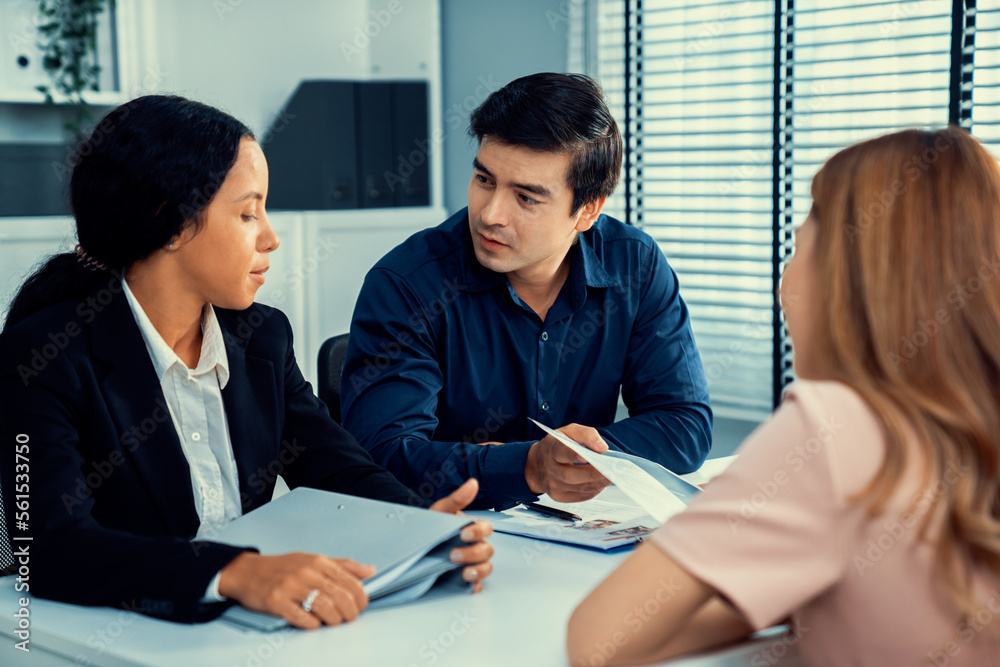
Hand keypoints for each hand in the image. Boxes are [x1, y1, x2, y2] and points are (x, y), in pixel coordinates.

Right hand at [218, 552, 373, 629]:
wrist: (247, 572)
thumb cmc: (283, 567)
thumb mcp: (313, 560)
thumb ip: (342, 566)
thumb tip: (369, 571)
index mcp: (318, 561)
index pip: (350, 580)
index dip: (360, 596)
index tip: (361, 605)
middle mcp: (306, 572)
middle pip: (340, 595)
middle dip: (351, 611)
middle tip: (350, 617)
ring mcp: (290, 587)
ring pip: (325, 607)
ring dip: (334, 619)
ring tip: (334, 621)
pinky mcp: (276, 602)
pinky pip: (301, 618)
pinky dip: (313, 624)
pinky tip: (314, 623)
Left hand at [428, 478, 493, 592]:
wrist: (413, 545)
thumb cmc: (431, 525)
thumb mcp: (441, 511)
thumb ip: (457, 499)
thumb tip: (472, 483)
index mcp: (471, 529)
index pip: (486, 529)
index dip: (479, 532)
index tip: (464, 534)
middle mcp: (474, 546)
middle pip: (487, 550)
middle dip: (473, 554)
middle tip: (454, 555)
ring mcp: (471, 563)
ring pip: (486, 567)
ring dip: (478, 571)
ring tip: (464, 573)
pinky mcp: (464, 579)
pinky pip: (476, 584)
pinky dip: (474, 585)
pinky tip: (467, 585)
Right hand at [524, 423, 611, 501]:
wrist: (536, 464)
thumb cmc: (556, 446)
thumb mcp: (568, 432)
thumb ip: (585, 434)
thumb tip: (602, 448)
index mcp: (551, 448)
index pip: (561, 452)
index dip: (573, 455)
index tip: (588, 456)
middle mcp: (549, 468)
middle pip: (571, 475)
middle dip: (593, 474)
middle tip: (612, 471)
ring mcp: (552, 485)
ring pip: (578, 488)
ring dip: (597, 483)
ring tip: (611, 477)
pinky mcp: (558, 496)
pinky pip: (579, 496)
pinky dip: (593, 491)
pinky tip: (600, 484)